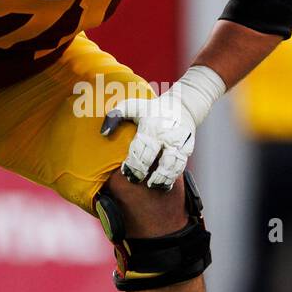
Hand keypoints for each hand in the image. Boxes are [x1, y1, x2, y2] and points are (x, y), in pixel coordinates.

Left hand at [101, 66, 224, 189]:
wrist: (182, 106)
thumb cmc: (151, 108)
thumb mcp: (132, 106)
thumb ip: (115, 116)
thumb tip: (104, 133)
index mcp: (151, 127)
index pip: (140, 149)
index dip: (132, 163)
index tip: (125, 171)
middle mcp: (166, 136)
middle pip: (155, 159)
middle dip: (143, 172)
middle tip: (134, 180)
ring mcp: (179, 143)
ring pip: (172, 165)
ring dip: (161, 178)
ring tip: (152, 185)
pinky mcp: (187, 149)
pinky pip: (181, 166)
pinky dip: (173, 177)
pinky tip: (165, 185)